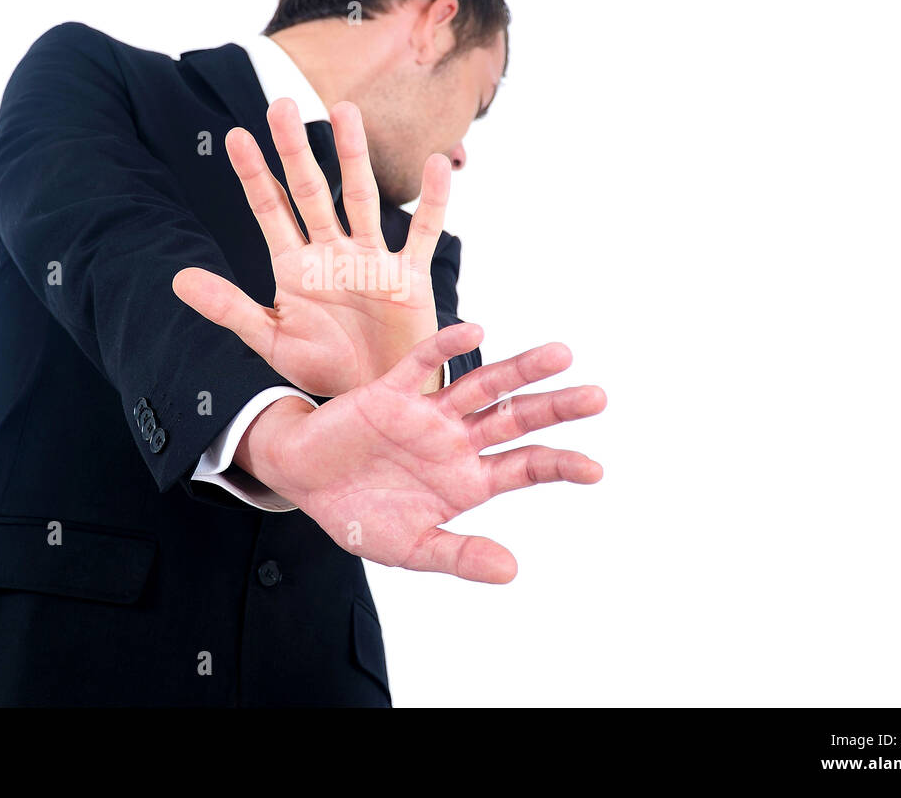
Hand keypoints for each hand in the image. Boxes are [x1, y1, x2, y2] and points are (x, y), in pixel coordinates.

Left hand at [173, 98, 449, 396]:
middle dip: (295, 150)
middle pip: (311, 191)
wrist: (374, 397)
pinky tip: (435, 164)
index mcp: (295, 266)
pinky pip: (423, 233)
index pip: (270, 209)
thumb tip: (177, 278)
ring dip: (353, 156)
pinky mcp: (408, 277)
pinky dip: (433, 202)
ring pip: (362, 198)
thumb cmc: (323, 369)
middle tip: (280, 103)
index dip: (253, 174)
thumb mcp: (270, 339)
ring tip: (344, 111)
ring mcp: (371, 261)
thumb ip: (229, 306)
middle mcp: (331, 253)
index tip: (235, 136)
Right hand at [235, 323, 607, 583]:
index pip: (525, 465)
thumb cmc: (359, 515)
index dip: (560, 464)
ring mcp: (427, 415)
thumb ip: (459, 556)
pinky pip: (422, 365)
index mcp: (468, 480)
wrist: (303, 484)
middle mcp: (456, 441)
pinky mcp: (391, 394)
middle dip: (555, 406)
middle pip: (516, 418)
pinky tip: (475, 331)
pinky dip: (445, 347)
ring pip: (482, 386)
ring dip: (518, 370)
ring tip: (559, 354)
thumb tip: (511, 570)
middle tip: (598, 397)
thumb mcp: (411, 548)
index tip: (595, 469)